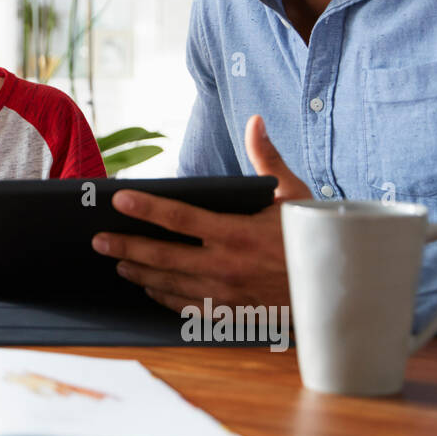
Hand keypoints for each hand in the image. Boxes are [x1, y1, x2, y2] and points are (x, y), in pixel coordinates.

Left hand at [90, 115, 310, 312]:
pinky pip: (186, 307)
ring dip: (139, 271)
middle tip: (99, 240)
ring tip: (117, 261)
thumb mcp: (295, 195)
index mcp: (239, 233)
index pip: (182, 218)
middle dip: (126, 246)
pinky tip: (147, 286)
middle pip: (163, 256)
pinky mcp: (229, 314)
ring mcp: (225, 294)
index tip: (119, 199)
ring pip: (169, 283)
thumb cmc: (312, 237)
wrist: (338, 290)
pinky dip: (162, 296)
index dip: (148, 207)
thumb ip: (268, 159)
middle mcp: (227, 266)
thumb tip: (256, 121)